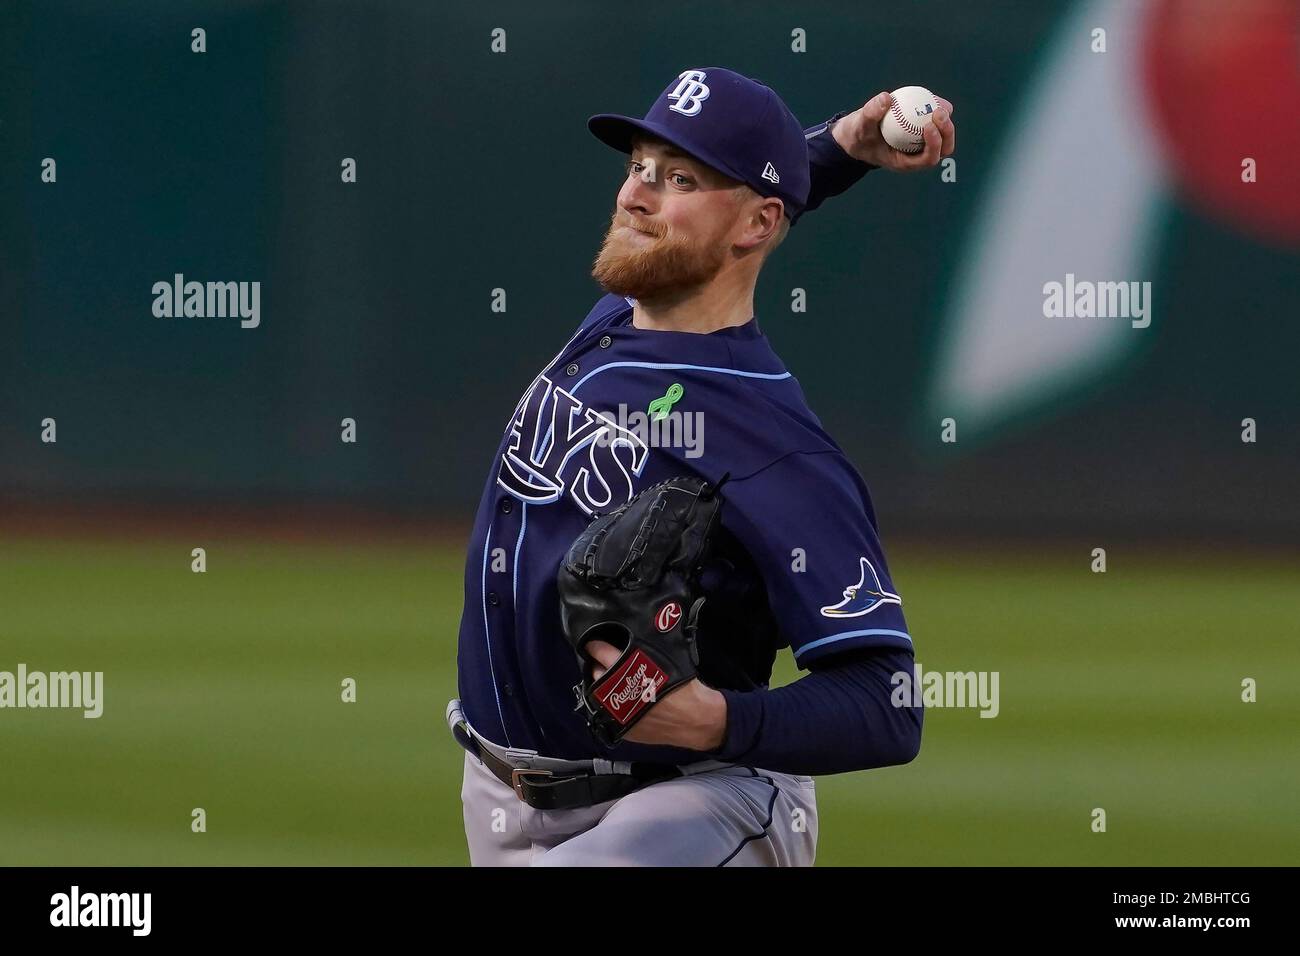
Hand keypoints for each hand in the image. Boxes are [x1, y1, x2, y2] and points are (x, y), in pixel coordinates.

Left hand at [586, 640, 727, 750]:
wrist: (697, 720)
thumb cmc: (685, 688)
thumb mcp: (667, 660)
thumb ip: (642, 654)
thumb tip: (626, 645)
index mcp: (632, 672)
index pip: (603, 654)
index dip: (596, 647)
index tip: (593, 644)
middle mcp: (621, 693)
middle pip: (596, 675)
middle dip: (598, 667)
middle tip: (605, 663)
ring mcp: (619, 714)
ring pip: (598, 695)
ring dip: (600, 686)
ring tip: (609, 682)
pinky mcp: (622, 729)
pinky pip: (607, 713)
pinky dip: (608, 704)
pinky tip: (618, 700)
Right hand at [831, 90, 955, 170]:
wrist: (858, 133)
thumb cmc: (859, 135)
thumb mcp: (858, 127)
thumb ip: (870, 114)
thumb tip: (885, 97)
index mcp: (905, 162)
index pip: (928, 159)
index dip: (934, 144)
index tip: (928, 125)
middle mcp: (918, 155)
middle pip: (943, 149)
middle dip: (946, 132)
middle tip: (938, 112)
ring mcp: (922, 143)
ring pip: (944, 136)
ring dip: (946, 121)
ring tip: (937, 105)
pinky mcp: (923, 130)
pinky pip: (936, 121)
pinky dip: (936, 110)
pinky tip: (930, 97)